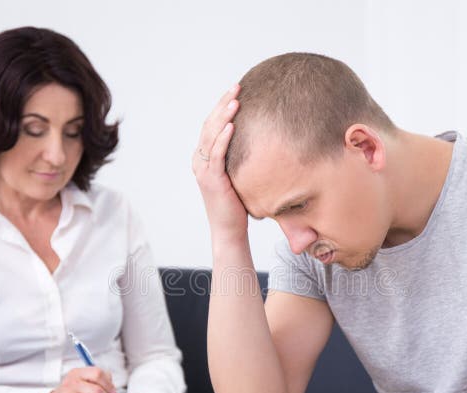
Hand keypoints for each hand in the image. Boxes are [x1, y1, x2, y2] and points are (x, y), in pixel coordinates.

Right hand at [192, 84, 248, 241]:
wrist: (229, 231)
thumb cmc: (238, 206)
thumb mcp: (241, 176)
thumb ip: (244, 159)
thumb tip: (266, 141)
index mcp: (205, 159)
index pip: (211, 126)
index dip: (221, 107)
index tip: (236, 91)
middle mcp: (200, 161)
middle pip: (209, 125)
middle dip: (223, 104)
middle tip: (237, 87)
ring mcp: (203, 170)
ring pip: (211, 135)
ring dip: (223, 115)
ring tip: (235, 100)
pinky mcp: (211, 179)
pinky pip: (216, 154)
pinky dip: (223, 137)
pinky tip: (232, 124)